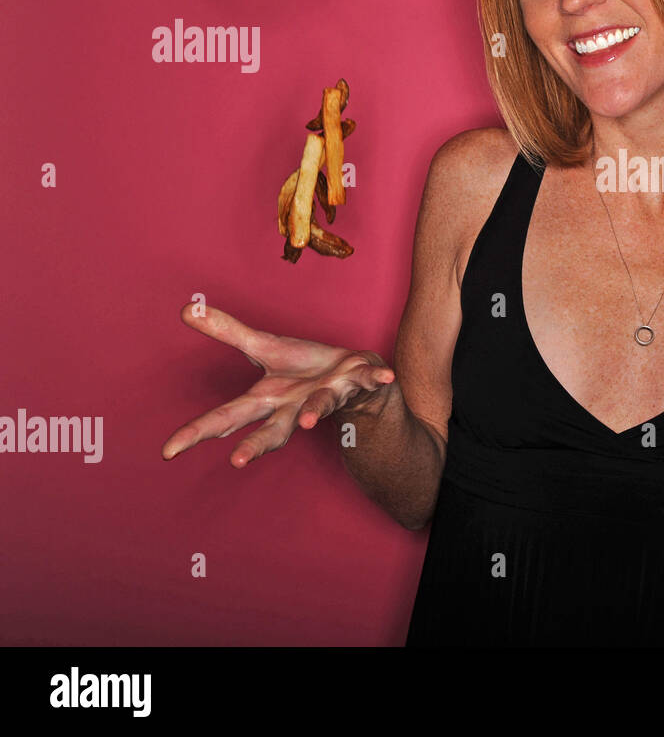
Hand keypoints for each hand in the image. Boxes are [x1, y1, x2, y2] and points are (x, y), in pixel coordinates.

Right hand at [163, 304, 395, 466]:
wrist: (351, 376)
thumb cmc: (304, 368)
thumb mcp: (263, 346)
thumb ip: (228, 332)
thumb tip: (188, 309)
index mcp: (268, 400)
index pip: (225, 419)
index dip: (196, 434)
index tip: (168, 451)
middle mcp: (296, 406)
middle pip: (272, 429)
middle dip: (256, 445)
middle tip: (238, 462)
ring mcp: (329, 396)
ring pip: (320, 406)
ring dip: (315, 411)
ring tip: (308, 419)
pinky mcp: (359, 383)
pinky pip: (369, 382)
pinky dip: (377, 380)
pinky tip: (388, 378)